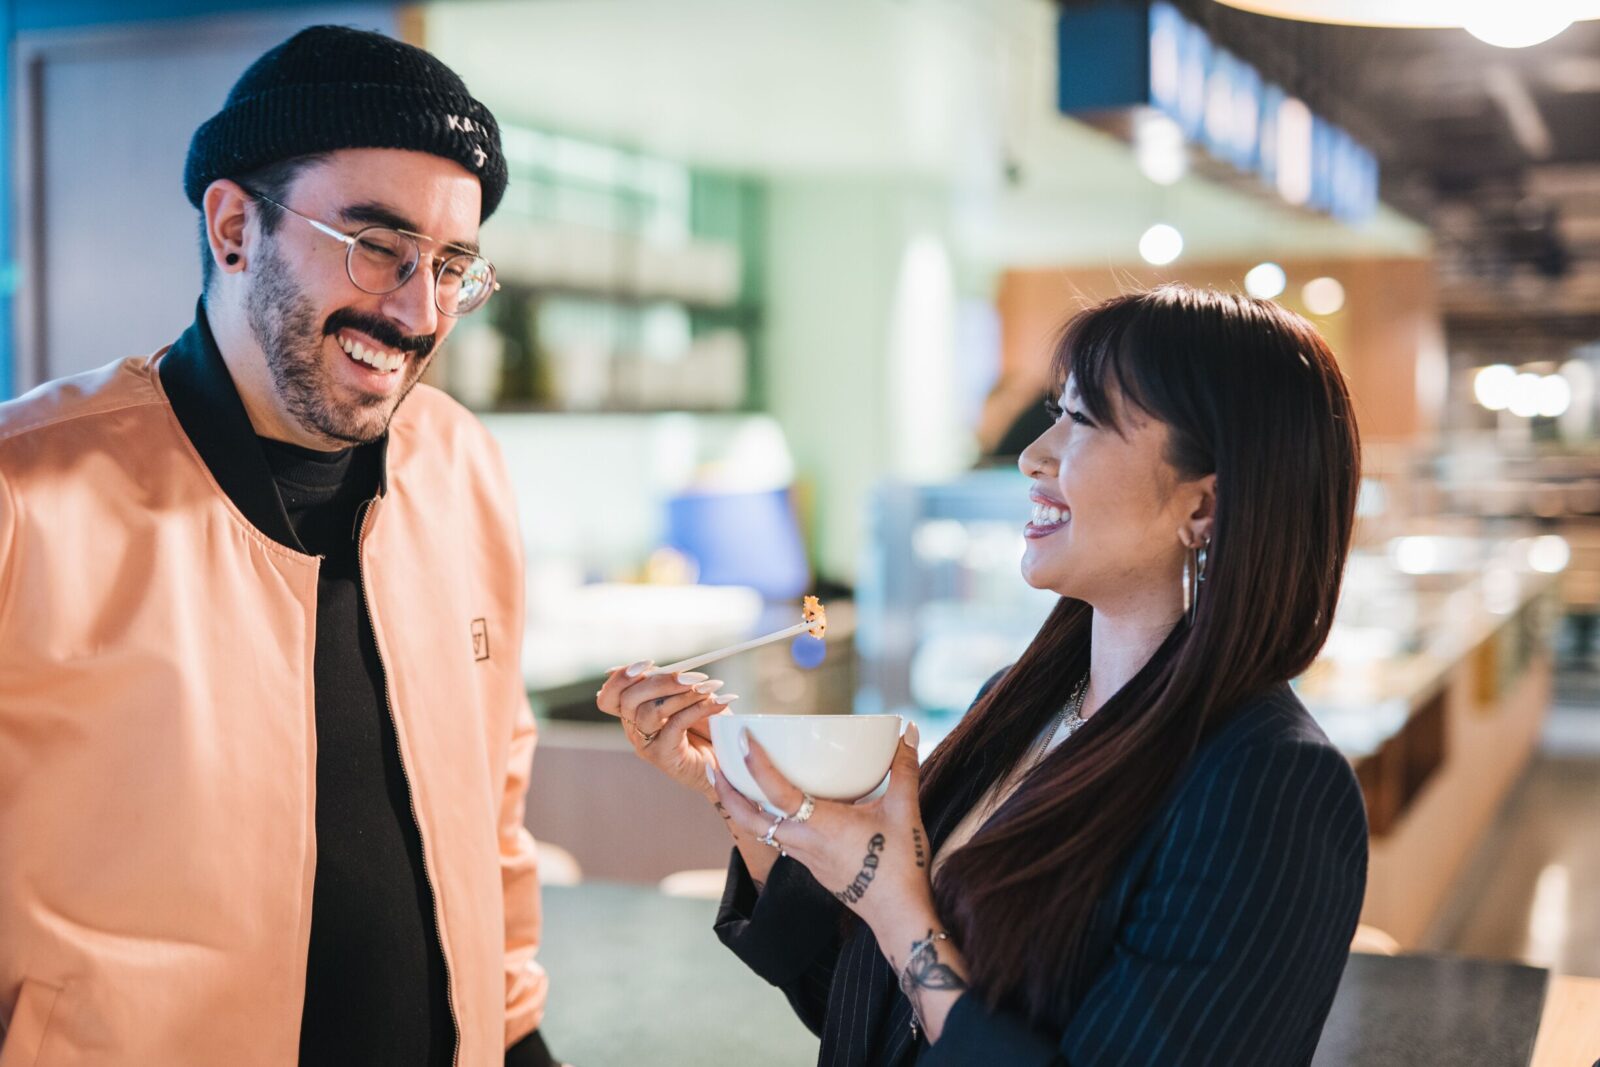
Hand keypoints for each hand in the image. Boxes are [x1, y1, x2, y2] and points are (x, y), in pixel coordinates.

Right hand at [596, 661, 735, 802]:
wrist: (728, 758)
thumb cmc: (709, 724)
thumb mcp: (689, 695)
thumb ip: (670, 682)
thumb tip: (655, 667)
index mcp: (633, 711)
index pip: (611, 695)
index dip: (621, 678)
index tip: (649, 663)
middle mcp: (634, 729)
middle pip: (627, 700)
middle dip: (659, 682)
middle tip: (691, 676)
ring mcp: (646, 744)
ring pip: (650, 712)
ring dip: (683, 695)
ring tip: (709, 688)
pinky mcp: (663, 757)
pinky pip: (675, 725)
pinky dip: (699, 708)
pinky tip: (718, 703)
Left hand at [711, 722, 932, 929]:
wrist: (898, 915)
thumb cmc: (900, 864)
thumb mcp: (904, 811)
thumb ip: (904, 768)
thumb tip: (908, 731)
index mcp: (821, 826)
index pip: (778, 793)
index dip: (757, 766)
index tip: (743, 740)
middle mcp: (804, 842)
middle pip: (750, 819)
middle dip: (728, 793)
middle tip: (714, 765)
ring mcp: (804, 857)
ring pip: (761, 831)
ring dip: (742, 807)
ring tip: (734, 782)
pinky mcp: (811, 866)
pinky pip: (779, 839)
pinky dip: (766, 819)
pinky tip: (777, 807)